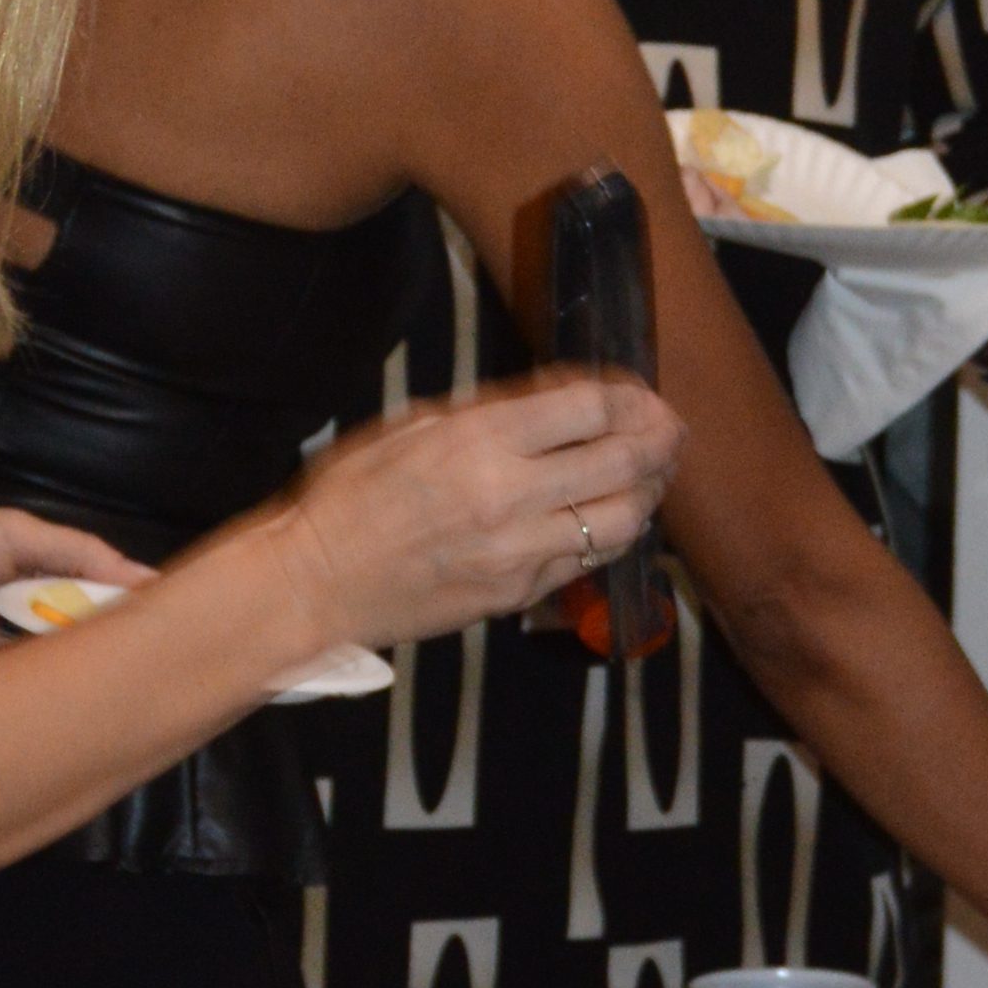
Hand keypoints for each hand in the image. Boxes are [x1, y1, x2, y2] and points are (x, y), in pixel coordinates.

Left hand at [0, 506, 144, 674]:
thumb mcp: (14, 533)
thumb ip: (76, 553)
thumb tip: (142, 578)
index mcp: (33, 578)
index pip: (91, 596)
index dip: (126, 606)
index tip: (169, 618)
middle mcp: (22, 620)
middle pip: (79, 635)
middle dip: (113, 641)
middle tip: (160, 652)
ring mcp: (2, 656)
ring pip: (55, 665)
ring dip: (84, 665)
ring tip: (131, 669)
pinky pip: (22, 690)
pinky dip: (48, 690)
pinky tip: (81, 690)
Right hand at [264, 370, 684, 655]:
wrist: (317, 580)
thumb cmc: (353, 494)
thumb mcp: (416, 425)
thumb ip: (494, 412)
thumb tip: (562, 400)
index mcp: (481, 441)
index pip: (591, 407)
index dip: (629, 395)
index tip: (636, 393)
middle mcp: (511, 496)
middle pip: (625, 461)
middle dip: (661, 439)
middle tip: (669, 429)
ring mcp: (521, 552)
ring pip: (624, 520)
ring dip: (649, 492)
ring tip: (650, 475)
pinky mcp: (520, 593)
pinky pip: (589, 561)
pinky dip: (611, 534)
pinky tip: (610, 515)